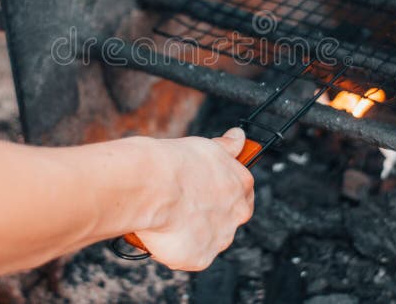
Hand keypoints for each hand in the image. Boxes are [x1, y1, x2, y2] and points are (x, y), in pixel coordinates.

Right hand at [134, 128, 254, 270]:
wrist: (153, 187)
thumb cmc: (177, 163)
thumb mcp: (207, 145)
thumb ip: (227, 146)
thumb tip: (239, 136)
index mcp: (241, 184)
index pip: (242, 192)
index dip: (222, 192)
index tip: (205, 190)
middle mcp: (236, 214)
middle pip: (225, 219)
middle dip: (206, 214)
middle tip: (181, 203)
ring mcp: (219, 239)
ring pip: (205, 239)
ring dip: (190, 232)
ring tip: (166, 216)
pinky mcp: (199, 259)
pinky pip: (187, 256)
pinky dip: (174, 248)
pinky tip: (161, 232)